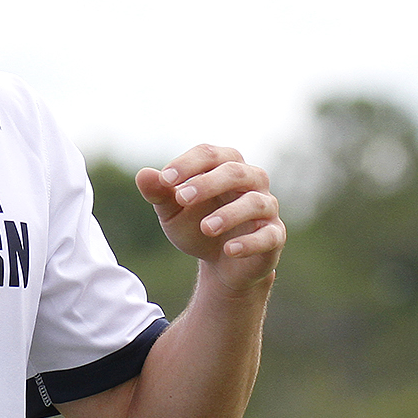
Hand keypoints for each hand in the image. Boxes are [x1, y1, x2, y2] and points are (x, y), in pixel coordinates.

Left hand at [137, 145, 284, 292]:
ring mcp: (266, 208)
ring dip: (229, 213)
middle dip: (207, 183)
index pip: (209, 154)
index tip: (165, 179)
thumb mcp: (173, 212)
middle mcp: (251, 181)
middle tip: (181, 198)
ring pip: (254, 202)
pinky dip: (250, 242)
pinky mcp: (275, 236)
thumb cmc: (197, 227)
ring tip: (206, 227)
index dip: (187, 164)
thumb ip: (159, 194)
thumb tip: (142, 175)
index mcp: (224, 166)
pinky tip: (229, 249)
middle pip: (234, 171)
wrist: (220, 263)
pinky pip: (269, 235)